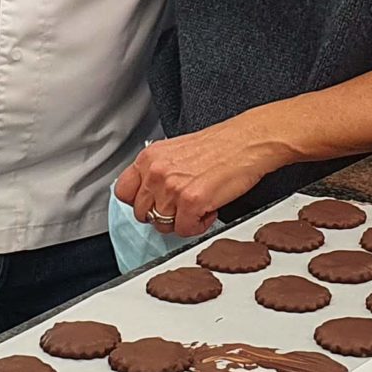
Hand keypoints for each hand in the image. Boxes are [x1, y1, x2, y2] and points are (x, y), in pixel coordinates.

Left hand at [113, 117, 291, 237]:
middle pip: (143, 214)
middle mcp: (156, 172)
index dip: (140, 202)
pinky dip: (198, 225)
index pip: (123, 192)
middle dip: (164, 215)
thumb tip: (150, 193)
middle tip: (183, 206)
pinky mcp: (191, 202)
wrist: (248, 141)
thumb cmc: (220, 145)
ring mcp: (172, 188)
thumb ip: (158, 171)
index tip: (154, 203)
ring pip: (163, 225)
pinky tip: (209, 209)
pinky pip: (184, 230)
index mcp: (150, 158)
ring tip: (199, 204)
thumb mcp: (176, 150)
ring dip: (182, 220)